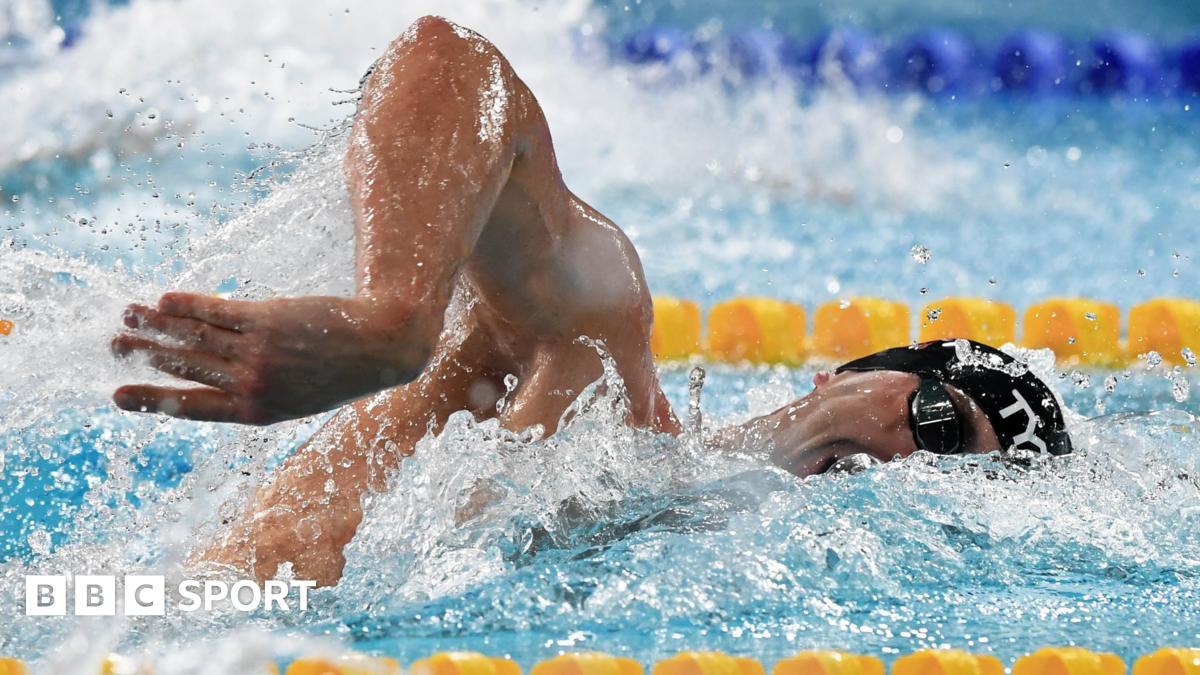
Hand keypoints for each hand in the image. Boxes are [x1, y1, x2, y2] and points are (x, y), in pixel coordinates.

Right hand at [111, 292, 434, 423]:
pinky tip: (165, 299)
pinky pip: (218, 311)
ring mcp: (259, 352)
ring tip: (128, 315)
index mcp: (259, 413)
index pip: (191, 408)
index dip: (151, 401)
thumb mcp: (300, 398)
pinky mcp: (268, 318)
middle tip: (112, 345)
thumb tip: (216, 381)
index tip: (117, 397)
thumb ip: (259, 394)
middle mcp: (253, 385)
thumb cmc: (342, 373)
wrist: (383, 345)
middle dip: (144, 356)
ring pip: (195, 338)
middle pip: (185, 369)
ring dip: (156, 325)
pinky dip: (189, 305)